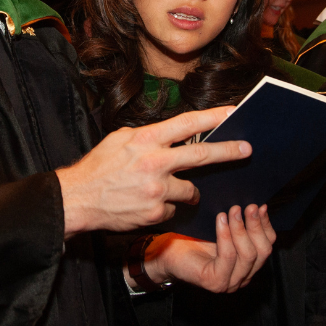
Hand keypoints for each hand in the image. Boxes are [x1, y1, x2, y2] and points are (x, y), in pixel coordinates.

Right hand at [57, 107, 250, 237]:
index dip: (213, 117)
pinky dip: (167, 207)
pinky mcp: (156, 212)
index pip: (188, 123)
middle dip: (229, 151)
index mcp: (146, 139)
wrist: (78, 199)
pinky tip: (147, 204)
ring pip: (191, 189)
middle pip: (202, 155)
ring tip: (164, 189)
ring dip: (187, 191)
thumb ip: (149, 137)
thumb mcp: (120, 140)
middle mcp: (155, 162)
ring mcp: (157, 190)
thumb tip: (174, 134)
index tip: (234, 113)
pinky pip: (174, 208)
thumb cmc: (98, 167)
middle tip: (248, 149)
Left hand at [142, 204, 276, 293]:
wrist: (165, 252)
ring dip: (241, 229)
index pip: (267, 245)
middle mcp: (243, 276)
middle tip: (249, 206)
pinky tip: (221, 220)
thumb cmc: (192, 238)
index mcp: (247, 264)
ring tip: (233, 210)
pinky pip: (228, 256)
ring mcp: (230, 282)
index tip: (260, 206)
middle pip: (262, 251)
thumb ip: (239, 223)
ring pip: (248, 255)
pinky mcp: (216, 282)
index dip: (266, 225)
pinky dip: (226, 236)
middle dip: (256, 226)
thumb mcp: (221, 228)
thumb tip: (257, 205)